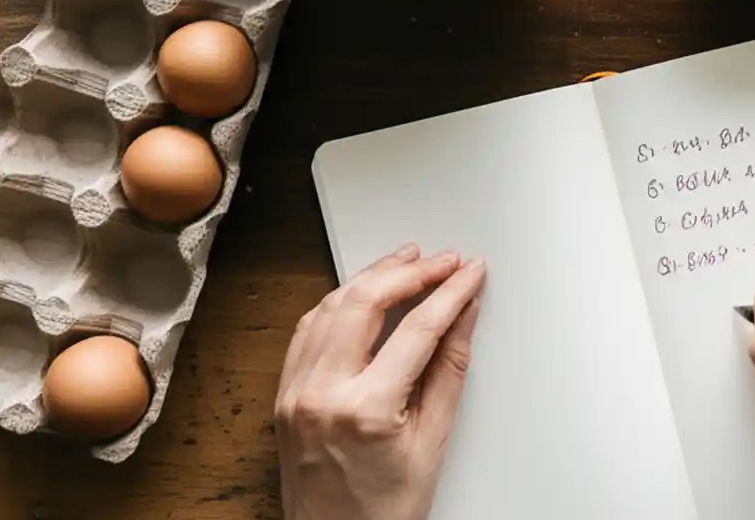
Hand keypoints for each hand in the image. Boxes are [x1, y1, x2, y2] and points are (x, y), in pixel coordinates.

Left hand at [275, 244, 485, 519]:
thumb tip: (463, 318)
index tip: (469, 273)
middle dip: (410, 271)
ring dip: (371, 277)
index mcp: (364, 410)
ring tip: (406, 262)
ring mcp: (295, 392)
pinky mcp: (284, 394)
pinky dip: (338, 302)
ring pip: (330, 306)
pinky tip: (362, 292)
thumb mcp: (432, 441)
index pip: (417, 328)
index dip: (450, 292)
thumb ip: (448, 370)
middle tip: (443, 261)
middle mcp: (321, 393)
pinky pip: (308, 329)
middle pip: (366, 302)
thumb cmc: (382, 510)